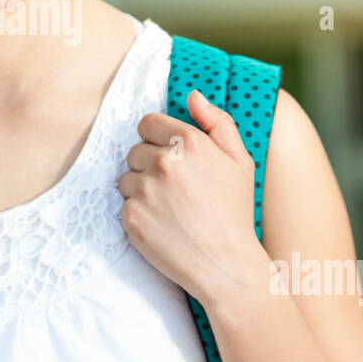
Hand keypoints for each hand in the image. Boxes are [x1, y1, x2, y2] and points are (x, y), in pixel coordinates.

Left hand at [117, 88, 269, 305]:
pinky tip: (162, 224)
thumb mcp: (239, 162)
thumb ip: (217, 123)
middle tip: (175, 189)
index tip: (169, 156)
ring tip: (169, 208)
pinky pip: (124, 204)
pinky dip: (138, 213)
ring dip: (141, 189)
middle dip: (150, 165)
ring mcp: (144, 190)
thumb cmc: (234, 213)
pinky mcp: (131, 217)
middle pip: (135, 150)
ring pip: (126, 178)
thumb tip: (192, 96)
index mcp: (189, 142)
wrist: (226, 265)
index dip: (157, 138)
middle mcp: (164, 162)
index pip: (148, 123)